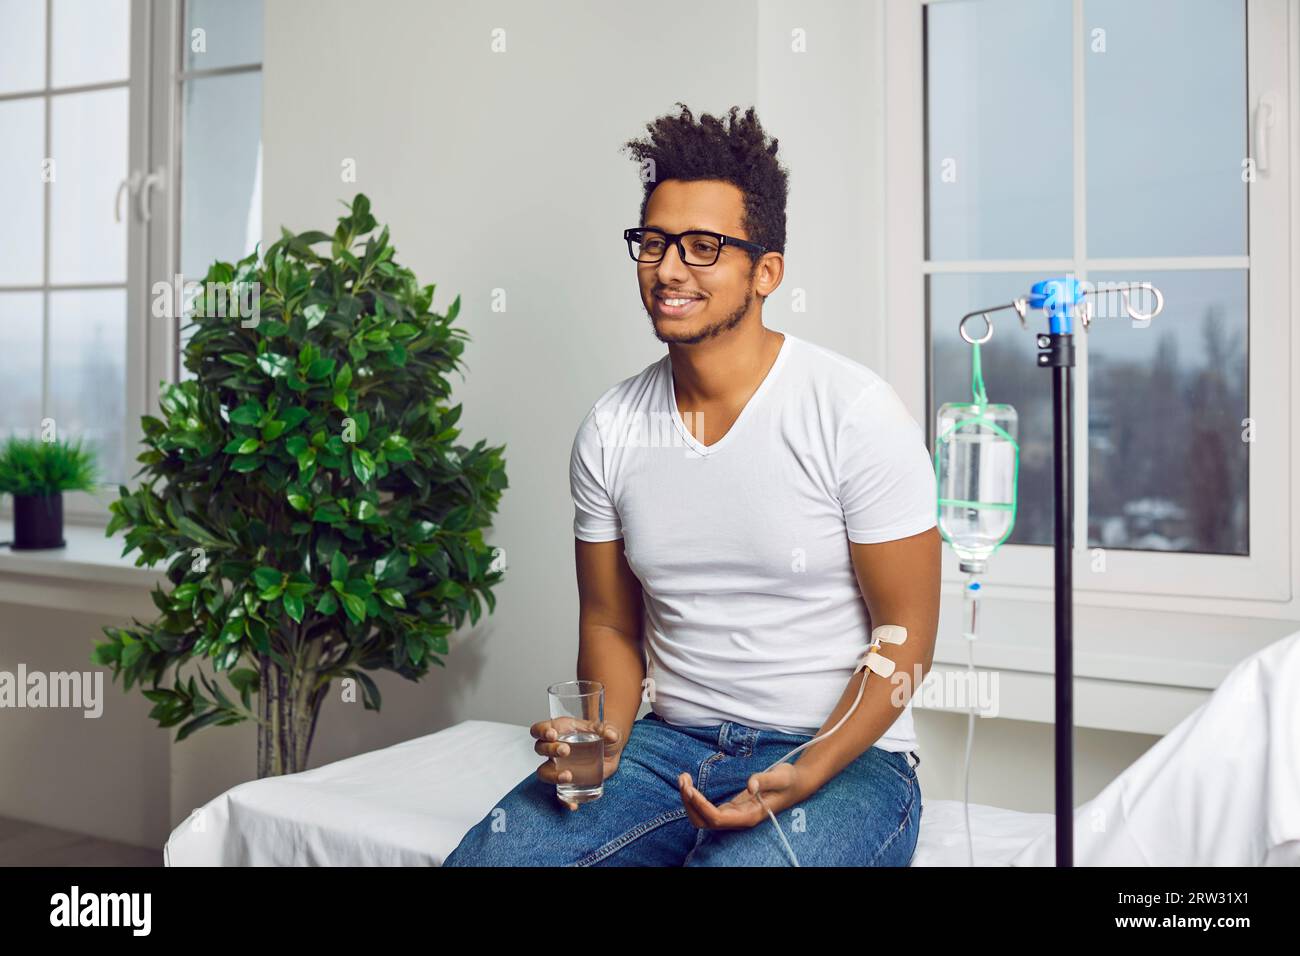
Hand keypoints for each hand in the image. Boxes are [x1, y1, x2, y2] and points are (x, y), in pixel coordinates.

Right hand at [531, 717, 623, 810]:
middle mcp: (555, 748)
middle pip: (540, 748)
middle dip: (551, 750)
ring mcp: (558, 766)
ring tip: (568, 776)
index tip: (552, 734)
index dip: (542, 731)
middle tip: (566, 751)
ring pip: (544, 772)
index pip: (540, 729)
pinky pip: (559, 793)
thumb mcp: (606, 730)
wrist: (610, 749)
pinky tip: (573, 804)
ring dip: (552, 775)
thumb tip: (611, 735)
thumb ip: (608, 731)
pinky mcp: (566, 782)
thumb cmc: (602, 735)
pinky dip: (564, 800)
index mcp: (560, 730)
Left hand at [677, 761, 809, 829]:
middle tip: (683, 778)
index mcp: (749, 816)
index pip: (717, 818)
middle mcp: (739, 819)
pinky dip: (695, 798)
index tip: (690, 788)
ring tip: (683, 778)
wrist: (797, 784)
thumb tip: (750, 784)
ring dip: (689, 800)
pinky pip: (707, 809)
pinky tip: (690, 783)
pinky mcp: (732, 808)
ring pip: (703, 817)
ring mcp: (734, 815)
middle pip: (705, 821)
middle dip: (690, 803)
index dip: (700, 806)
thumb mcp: (781, 775)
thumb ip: (766, 780)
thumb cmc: (789, 780)